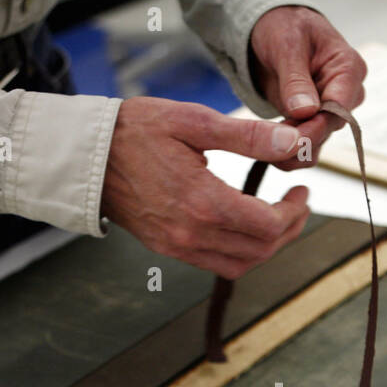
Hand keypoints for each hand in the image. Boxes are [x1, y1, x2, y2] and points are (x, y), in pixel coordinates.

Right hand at [101, 97, 310, 277]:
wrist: (85, 156)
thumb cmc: (136, 131)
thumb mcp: (194, 121)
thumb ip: (246, 137)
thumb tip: (292, 146)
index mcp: (203, 202)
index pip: (268, 226)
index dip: (294, 212)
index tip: (301, 192)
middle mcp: (192, 234)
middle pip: (261, 250)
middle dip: (288, 229)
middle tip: (297, 204)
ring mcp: (178, 246)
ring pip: (241, 264)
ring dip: (267, 246)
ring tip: (278, 218)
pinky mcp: (167, 248)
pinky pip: (217, 264)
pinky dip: (241, 253)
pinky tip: (245, 228)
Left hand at [250, 6, 366, 169]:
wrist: (273, 31)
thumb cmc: (285, 27)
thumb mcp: (287, 44)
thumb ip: (296, 79)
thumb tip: (307, 111)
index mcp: (348, 68)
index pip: (341, 106)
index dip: (318, 123)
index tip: (294, 135)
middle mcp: (345, 93)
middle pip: (330, 128)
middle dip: (301, 138)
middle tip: (271, 144)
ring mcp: (330, 110)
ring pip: (318, 142)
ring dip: (292, 149)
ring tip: (265, 149)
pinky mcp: (312, 122)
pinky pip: (305, 145)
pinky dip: (287, 152)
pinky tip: (266, 150)